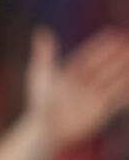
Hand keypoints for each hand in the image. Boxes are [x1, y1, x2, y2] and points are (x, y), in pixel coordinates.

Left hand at [24, 26, 128, 150]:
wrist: (45, 130)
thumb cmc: (40, 102)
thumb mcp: (42, 75)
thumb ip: (44, 53)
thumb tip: (41, 30)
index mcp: (70, 74)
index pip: (90, 56)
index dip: (102, 46)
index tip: (114, 33)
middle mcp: (84, 84)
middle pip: (106, 67)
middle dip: (120, 56)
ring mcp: (93, 97)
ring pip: (115, 81)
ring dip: (127, 72)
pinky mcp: (100, 111)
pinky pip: (119, 101)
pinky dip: (127, 93)